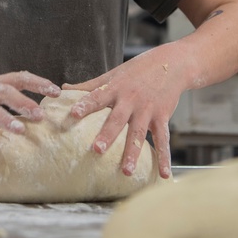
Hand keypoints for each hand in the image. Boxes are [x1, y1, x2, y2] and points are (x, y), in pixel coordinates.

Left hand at [63, 43, 188, 178]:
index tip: (72, 114)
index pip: (97, 97)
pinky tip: (164, 174)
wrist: (172, 63)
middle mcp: (131, 100)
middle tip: (97, 150)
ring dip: (133, 153)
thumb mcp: (114, 74)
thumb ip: (90, 85)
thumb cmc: (138, 69)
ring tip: (127, 172)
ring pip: (139, 134)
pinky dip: (165, 158)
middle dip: (107, 134)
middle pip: (117, 119)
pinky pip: (163, 139)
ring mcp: (147, 110)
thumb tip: (64, 89)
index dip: (85, 105)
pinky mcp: (162, 117)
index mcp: (115, 88)